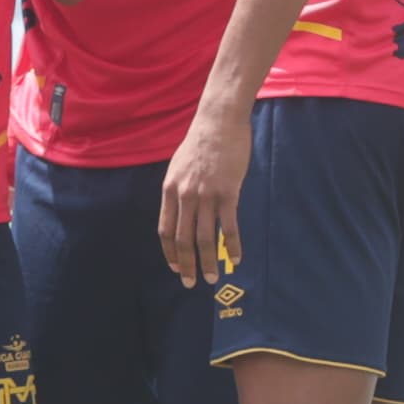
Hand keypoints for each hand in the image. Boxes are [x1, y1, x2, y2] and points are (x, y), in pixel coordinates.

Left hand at [158, 100, 250, 288]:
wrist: (219, 121)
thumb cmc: (201, 142)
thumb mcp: (179, 166)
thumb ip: (179, 190)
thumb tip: (181, 211)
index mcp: (170, 190)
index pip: (166, 230)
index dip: (170, 253)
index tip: (176, 268)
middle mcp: (185, 196)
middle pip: (183, 239)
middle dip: (188, 265)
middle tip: (192, 282)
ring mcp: (206, 195)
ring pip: (205, 237)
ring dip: (209, 261)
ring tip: (212, 277)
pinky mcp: (228, 192)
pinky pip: (229, 226)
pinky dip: (233, 245)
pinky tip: (237, 259)